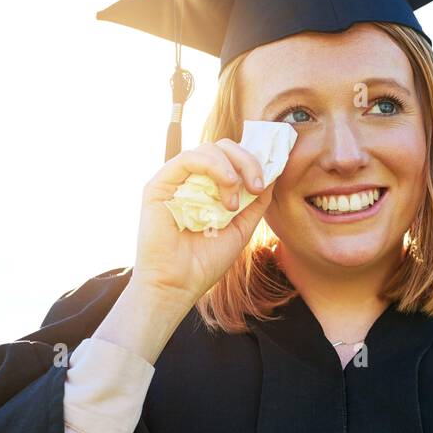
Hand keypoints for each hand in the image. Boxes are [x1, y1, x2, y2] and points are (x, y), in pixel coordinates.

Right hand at [131, 138, 276, 305]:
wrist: (178, 285)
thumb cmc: (206, 262)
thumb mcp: (242, 228)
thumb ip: (256, 201)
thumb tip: (273, 173)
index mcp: (210, 188)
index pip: (233, 158)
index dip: (254, 161)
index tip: (267, 181)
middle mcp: (192, 180)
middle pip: (224, 148)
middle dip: (248, 162)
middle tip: (257, 186)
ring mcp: (175, 181)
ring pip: (209, 149)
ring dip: (231, 169)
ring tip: (235, 202)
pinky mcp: (159, 185)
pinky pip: (187, 158)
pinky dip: (213, 167)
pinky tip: (227, 188)